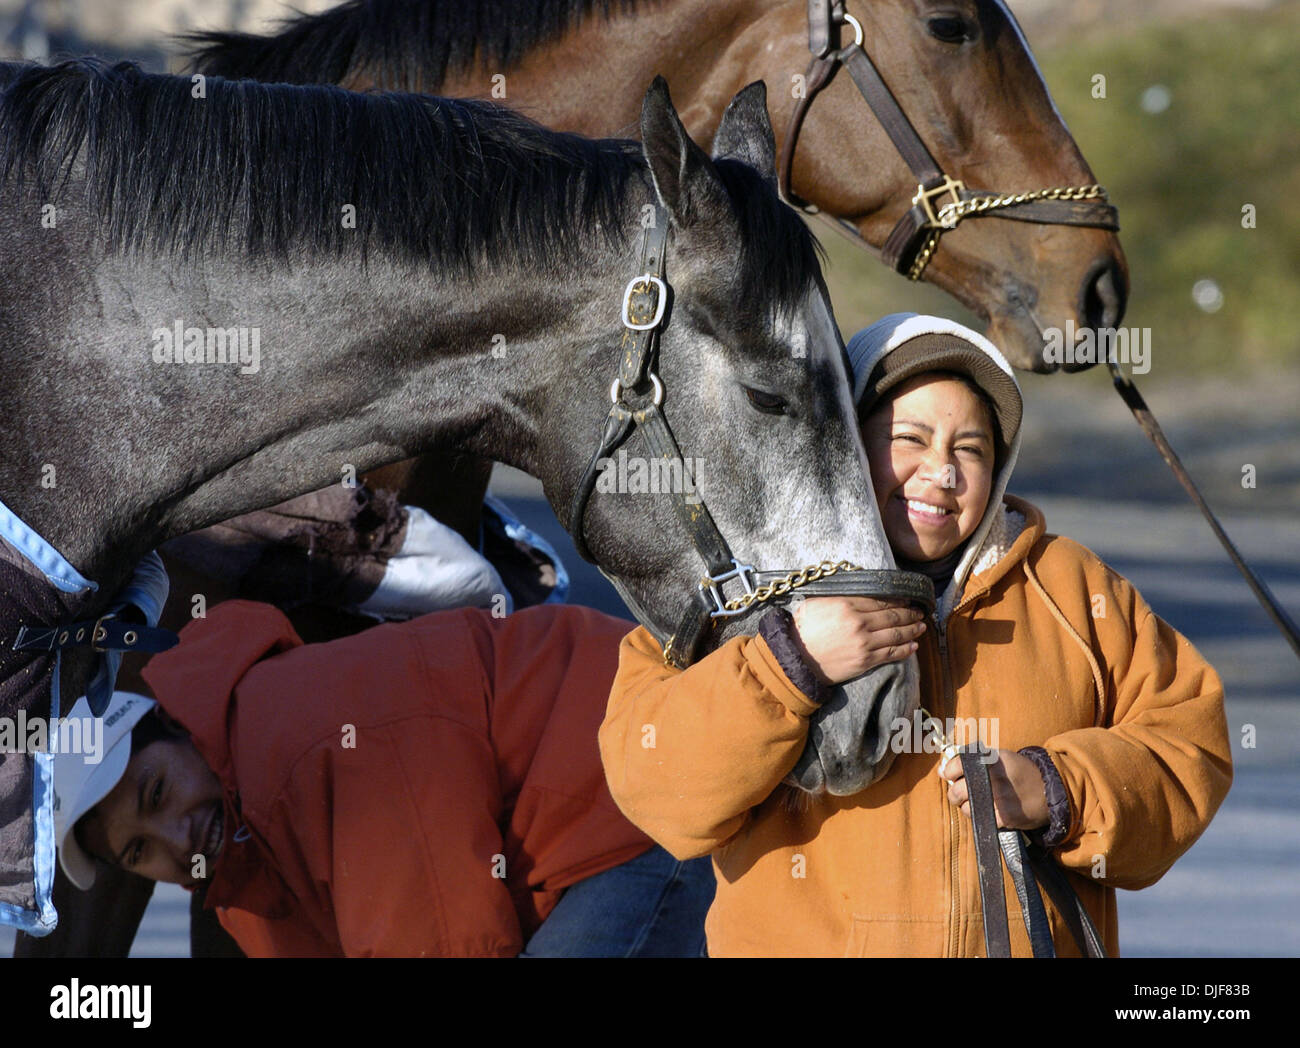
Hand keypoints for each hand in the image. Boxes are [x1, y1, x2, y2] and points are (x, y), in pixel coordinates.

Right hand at [790, 596, 925, 684]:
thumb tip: (855, 590)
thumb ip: (838, 596)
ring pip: (896, 634)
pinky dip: (906, 649)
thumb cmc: (801, 629)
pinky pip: (891, 654)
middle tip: (920, 611)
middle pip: (893, 615)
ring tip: (921, 626)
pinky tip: (914, 646)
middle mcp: (859, 622)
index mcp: (847, 604)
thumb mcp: (816, 603)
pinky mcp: (865, 661)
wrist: (794, 659)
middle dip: (910, 613)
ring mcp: (864, 642)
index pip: (881, 599)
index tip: (908, 598)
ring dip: (912, 629)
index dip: (898, 599)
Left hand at [939, 748, 1048, 829]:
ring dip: (968, 807)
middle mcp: (994, 778)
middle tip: (962, 793)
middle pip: (957, 791)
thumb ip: (971, 762)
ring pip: (965, 808)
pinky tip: (991, 810)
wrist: (1048, 791)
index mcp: (991, 759)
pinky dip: (981, 816)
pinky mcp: (1005, 817)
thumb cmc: (1019, 772)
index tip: (951, 775)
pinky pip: (980, 819)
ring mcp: (999, 799)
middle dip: (955, 794)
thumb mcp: (1000, 758)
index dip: (950, 772)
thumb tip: (941, 771)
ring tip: (981, 801)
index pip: (957, 765)